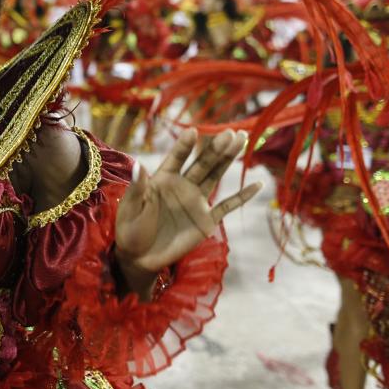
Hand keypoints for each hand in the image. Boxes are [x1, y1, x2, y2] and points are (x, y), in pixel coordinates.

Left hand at [114, 129, 261, 292]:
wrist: (141, 257)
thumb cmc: (131, 229)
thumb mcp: (131, 208)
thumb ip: (138, 188)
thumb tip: (137, 165)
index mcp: (163, 178)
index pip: (176, 158)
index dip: (184, 146)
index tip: (193, 131)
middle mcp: (183, 185)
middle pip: (202, 163)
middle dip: (216, 148)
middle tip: (231, 132)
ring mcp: (196, 201)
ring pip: (216, 176)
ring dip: (228, 159)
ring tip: (242, 140)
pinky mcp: (206, 220)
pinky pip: (227, 206)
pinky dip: (243, 196)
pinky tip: (258, 184)